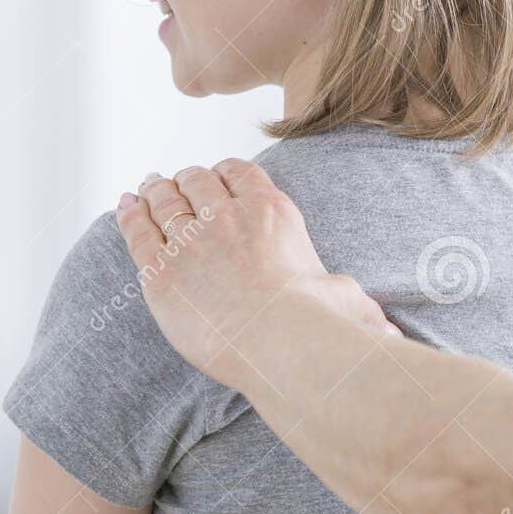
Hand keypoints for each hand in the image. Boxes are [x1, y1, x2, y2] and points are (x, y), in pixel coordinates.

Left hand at [114, 159, 399, 390]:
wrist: (279, 342)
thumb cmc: (319, 322)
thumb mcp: (346, 300)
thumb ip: (351, 303)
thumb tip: (387, 336)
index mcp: (271, 210)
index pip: (240, 173)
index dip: (224, 171)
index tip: (217, 175)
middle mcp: (227, 216)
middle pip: (197, 182)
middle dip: (186, 179)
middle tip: (175, 181)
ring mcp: (190, 240)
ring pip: (164, 200)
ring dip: (155, 190)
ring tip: (147, 188)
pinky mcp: (160, 271)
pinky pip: (138, 231)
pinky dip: (130, 214)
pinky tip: (125, 207)